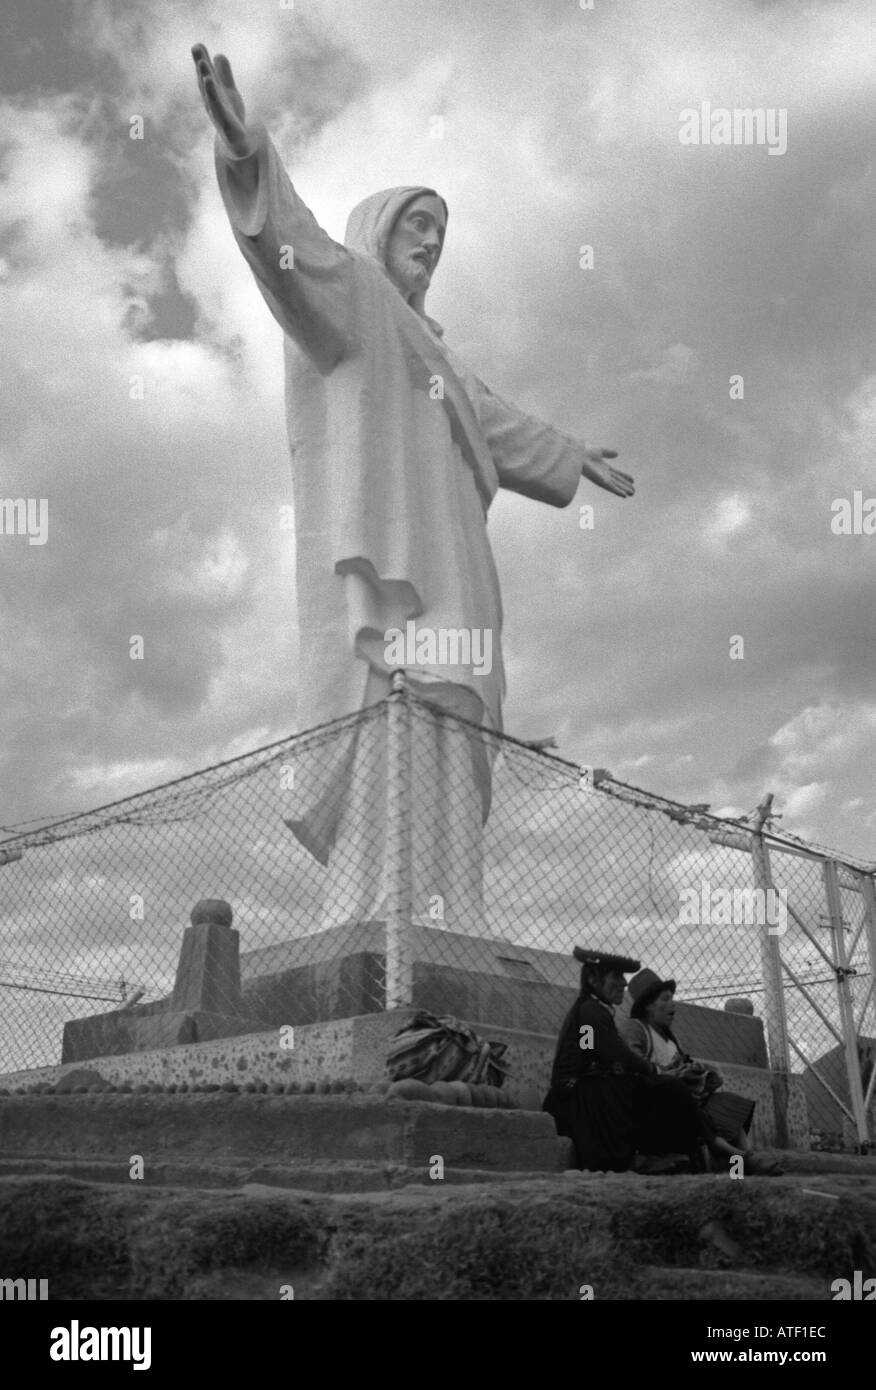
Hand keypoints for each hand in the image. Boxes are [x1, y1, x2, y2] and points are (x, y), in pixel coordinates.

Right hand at [191, 44, 253, 158]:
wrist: (238, 142)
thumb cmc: (230, 115)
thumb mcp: (229, 92)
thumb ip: (224, 74)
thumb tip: (218, 54)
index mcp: (212, 93)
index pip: (206, 75)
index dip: (202, 60)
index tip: (198, 45)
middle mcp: (212, 102)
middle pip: (205, 82)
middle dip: (201, 66)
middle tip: (196, 47)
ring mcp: (218, 113)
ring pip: (211, 96)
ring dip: (206, 80)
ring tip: (204, 66)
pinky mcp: (227, 124)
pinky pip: (221, 111)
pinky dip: (216, 98)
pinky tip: (212, 85)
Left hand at [582, 448, 633, 497]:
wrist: (580, 455)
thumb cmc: (586, 453)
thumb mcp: (600, 451)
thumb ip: (608, 453)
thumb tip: (617, 454)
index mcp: (604, 469)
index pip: (617, 474)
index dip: (625, 477)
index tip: (633, 480)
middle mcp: (604, 475)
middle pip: (617, 482)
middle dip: (626, 486)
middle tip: (634, 491)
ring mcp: (602, 479)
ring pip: (616, 486)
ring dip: (624, 490)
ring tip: (632, 494)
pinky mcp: (601, 481)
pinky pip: (611, 488)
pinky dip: (618, 491)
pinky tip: (624, 495)